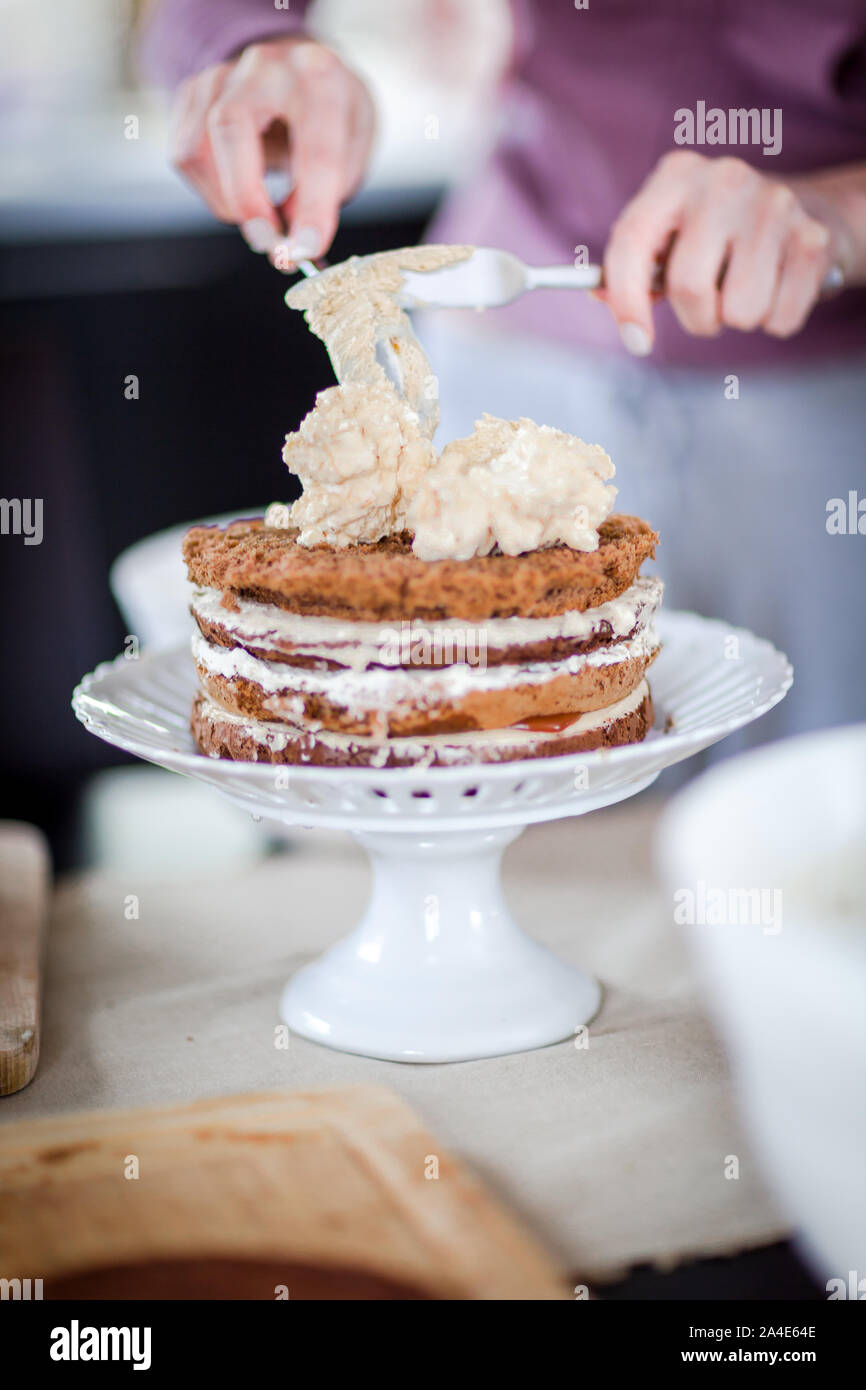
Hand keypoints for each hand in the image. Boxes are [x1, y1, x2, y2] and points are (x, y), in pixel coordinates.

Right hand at [170, 36, 374, 265]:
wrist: (298, 69)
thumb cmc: (331, 111)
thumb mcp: (352, 145)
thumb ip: (329, 188)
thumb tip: (289, 233)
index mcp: (319, 76)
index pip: (315, 147)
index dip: (312, 206)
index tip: (306, 248)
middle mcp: (265, 66)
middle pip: (229, 125)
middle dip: (245, 196)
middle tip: (266, 242)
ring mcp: (220, 75)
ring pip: (197, 148)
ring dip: (226, 199)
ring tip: (260, 212)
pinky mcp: (191, 92)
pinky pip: (186, 155)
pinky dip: (211, 189)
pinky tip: (238, 186)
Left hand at [602, 150, 835, 352]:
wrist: (811, 211)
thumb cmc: (725, 235)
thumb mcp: (674, 235)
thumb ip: (634, 267)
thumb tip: (600, 294)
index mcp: (675, 177)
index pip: (632, 241)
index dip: (625, 300)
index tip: (636, 342)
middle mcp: (722, 181)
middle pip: (688, 287)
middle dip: (697, 318)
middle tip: (710, 307)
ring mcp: (772, 205)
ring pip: (738, 311)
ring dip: (739, 319)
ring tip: (749, 288)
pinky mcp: (812, 237)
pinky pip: (779, 319)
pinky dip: (776, 319)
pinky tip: (780, 285)